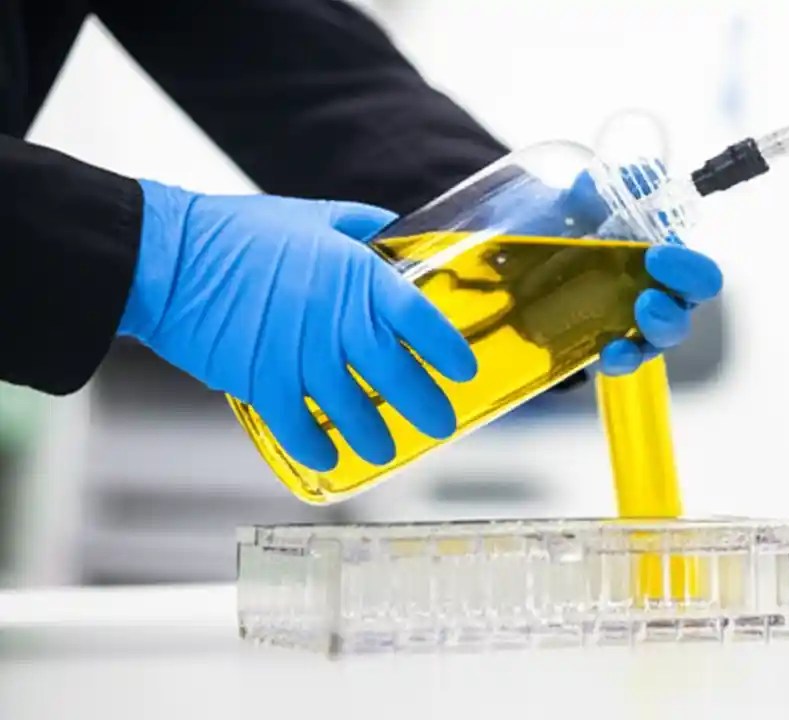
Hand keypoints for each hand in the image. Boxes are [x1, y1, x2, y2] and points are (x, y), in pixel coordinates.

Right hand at [117, 181, 476, 471]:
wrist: (169, 257)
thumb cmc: (239, 232)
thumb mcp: (313, 215)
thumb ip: (362, 225)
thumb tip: (396, 230)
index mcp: (356, 276)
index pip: (421, 320)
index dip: (448, 350)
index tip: (464, 370)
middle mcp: (337, 322)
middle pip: (398, 376)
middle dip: (426, 406)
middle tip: (442, 424)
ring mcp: (301, 357)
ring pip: (354, 412)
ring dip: (376, 437)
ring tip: (386, 449)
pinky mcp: (262, 383)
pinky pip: (299, 428)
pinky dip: (316, 448)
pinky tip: (329, 458)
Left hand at [483, 164, 722, 376]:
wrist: (518, 260)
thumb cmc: (562, 229)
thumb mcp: (575, 203)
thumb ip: (598, 189)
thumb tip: (620, 175)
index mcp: (662, 258)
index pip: (698, 272)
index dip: (689, 267)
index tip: (657, 254)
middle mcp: (658, 292)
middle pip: (686, 308)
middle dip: (675, 304)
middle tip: (647, 297)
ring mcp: (634, 324)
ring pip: (662, 337)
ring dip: (655, 331)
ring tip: (635, 318)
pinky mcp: (606, 346)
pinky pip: (624, 359)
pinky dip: (621, 357)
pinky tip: (608, 351)